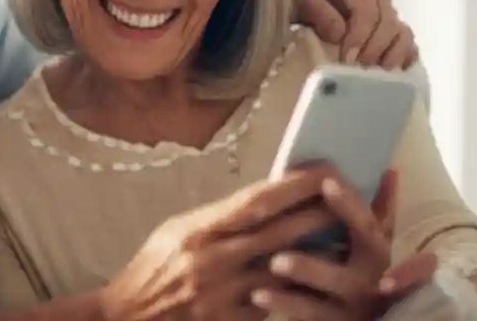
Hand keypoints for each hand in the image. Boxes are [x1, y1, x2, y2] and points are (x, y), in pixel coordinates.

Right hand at [98, 167, 339, 320]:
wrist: (126, 320)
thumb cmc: (152, 271)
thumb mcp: (175, 232)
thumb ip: (217, 218)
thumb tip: (261, 199)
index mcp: (196, 229)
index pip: (254, 201)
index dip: (293, 185)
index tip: (323, 171)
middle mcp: (210, 259)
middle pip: (277, 233)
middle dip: (317, 215)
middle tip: (350, 200)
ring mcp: (220, 296)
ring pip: (283, 272)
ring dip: (317, 257)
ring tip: (348, 241)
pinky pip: (270, 307)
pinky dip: (295, 293)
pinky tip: (318, 283)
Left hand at [256, 171, 436, 318]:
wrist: (378, 316)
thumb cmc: (373, 270)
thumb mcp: (378, 241)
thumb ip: (382, 208)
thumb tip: (390, 169)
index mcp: (377, 254)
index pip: (367, 227)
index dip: (349, 205)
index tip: (327, 182)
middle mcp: (368, 285)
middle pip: (342, 277)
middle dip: (311, 267)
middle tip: (279, 258)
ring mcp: (349, 312)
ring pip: (319, 307)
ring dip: (289, 297)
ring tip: (263, 280)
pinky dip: (283, 308)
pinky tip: (257, 297)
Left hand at [294, 0, 416, 69]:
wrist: (295, 18)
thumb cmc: (294, 7)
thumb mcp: (293, 0)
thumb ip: (313, 7)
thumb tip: (339, 31)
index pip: (368, 5)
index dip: (361, 31)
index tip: (346, 56)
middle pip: (388, 20)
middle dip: (374, 47)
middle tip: (357, 68)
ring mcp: (385, 18)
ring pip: (402, 31)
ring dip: (391, 54)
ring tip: (374, 72)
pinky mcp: (390, 37)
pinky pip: (408, 45)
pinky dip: (403, 58)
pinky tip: (390, 73)